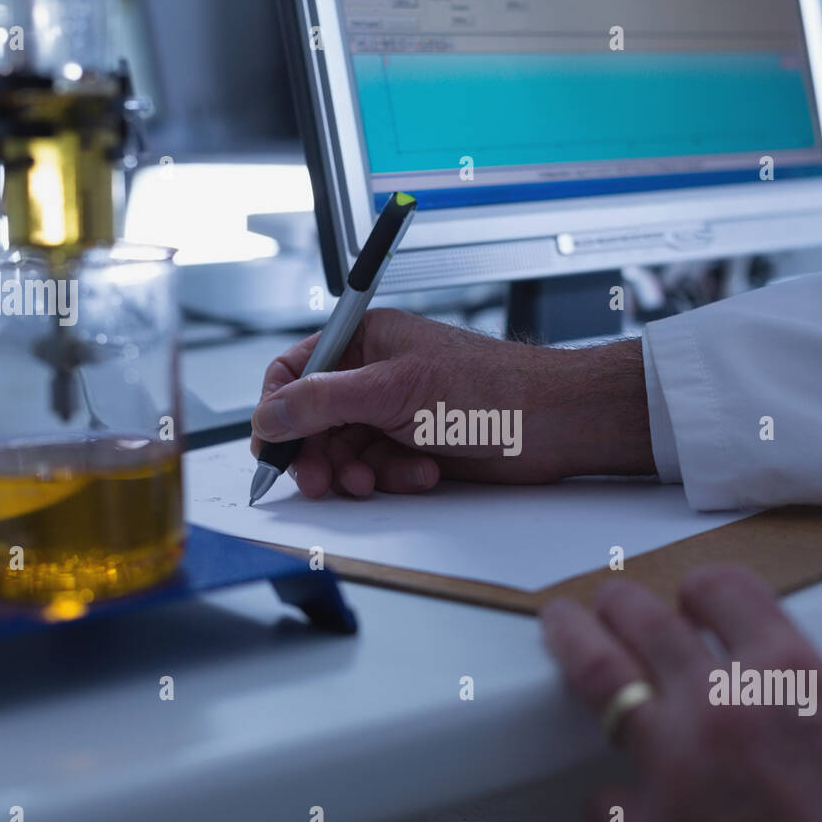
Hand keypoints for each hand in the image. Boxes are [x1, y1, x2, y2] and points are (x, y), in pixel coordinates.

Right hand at [250, 308, 654, 497]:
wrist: (552, 423)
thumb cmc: (489, 387)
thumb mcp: (392, 390)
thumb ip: (322, 402)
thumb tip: (269, 415)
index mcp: (366, 340)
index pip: (294, 369)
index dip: (277, 408)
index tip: (270, 444)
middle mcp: (376, 374)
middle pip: (314, 420)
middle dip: (316, 453)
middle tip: (319, 482)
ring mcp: (395, 413)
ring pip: (344, 452)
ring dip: (357, 471)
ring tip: (378, 478)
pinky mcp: (415, 447)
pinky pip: (378, 470)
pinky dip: (393, 478)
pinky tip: (424, 473)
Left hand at [541, 565, 821, 821]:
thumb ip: (798, 693)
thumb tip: (763, 676)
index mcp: (789, 676)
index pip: (723, 590)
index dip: (702, 590)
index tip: (691, 598)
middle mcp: (724, 707)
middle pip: (645, 621)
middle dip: (620, 604)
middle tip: (607, 602)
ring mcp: (675, 768)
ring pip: (602, 680)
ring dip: (580, 648)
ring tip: (569, 639)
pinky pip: (604, 801)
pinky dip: (615, 800)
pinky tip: (626, 802)